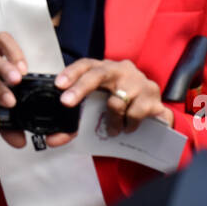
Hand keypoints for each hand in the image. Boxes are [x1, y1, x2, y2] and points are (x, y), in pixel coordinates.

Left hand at [45, 58, 171, 147]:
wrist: (154, 110)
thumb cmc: (121, 104)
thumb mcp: (99, 109)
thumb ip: (75, 125)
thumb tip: (52, 140)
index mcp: (104, 69)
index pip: (86, 65)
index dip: (71, 72)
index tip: (59, 84)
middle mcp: (121, 70)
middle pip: (99, 74)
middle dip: (80, 88)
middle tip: (66, 102)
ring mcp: (139, 81)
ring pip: (116, 101)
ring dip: (111, 120)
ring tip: (112, 129)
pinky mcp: (153, 96)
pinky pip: (134, 113)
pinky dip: (128, 124)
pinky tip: (129, 126)